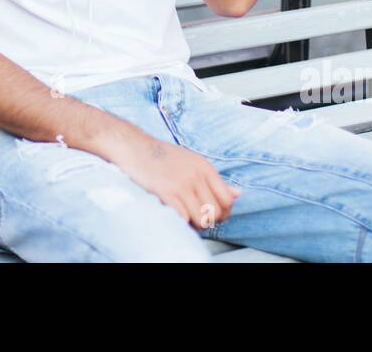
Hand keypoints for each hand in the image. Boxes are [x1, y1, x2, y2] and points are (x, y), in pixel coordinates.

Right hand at [108, 131, 240, 231]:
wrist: (134, 147)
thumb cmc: (162, 156)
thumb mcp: (192, 162)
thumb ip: (213, 180)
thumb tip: (238, 194)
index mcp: (205, 168)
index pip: (228, 200)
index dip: (223, 213)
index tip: (211, 214)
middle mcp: (196, 176)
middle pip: (216, 212)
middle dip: (208, 221)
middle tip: (196, 218)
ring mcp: (181, 184)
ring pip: (201, 218)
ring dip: (193, 224)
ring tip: (184, 217)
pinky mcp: (166, 192)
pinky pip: (183, 217)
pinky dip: (180, 221)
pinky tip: (173, 214)